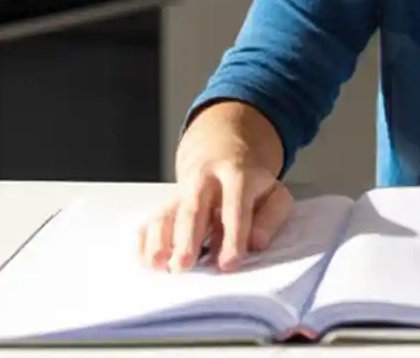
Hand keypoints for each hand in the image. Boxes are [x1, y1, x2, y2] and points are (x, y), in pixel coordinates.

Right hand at [137, 103, 291, 272]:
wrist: (224, 152)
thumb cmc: (252, 184)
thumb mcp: (274, 193)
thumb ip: (272, 217)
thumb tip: (256, 242)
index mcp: (237, 175)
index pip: (234, 207)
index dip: (232, 237)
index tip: (228, 264)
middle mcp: (205, 180)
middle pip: (193, 209)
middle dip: (187, 239)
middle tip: (184, 266)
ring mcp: (182, 190)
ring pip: (167, 213)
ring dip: (160, 240)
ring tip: (159, 265)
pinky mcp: (166, 202)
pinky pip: (150, 220)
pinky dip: (145, 240)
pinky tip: (146, 260)